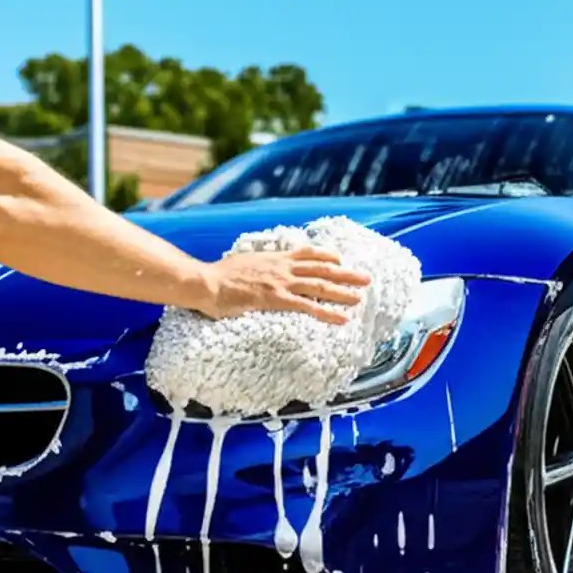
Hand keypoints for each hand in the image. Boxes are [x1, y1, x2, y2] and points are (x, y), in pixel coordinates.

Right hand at [195, 246, 371, 323]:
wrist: (206, 281)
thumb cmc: (219, 275)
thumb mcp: (243, 262)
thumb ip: (258, 264)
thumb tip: (259, 267)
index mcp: (275, 258)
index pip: (307, 253)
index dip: (326, 256)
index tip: (340, 259)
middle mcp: (283, 267)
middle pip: (322, 269)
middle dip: (346, 274)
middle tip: (366, 278)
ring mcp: (281, 283)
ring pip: (320, 286)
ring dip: (343, 292)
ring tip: (360, 298)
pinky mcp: (277, 299)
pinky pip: (308, 306)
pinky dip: (328, 312)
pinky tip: (342, 319)